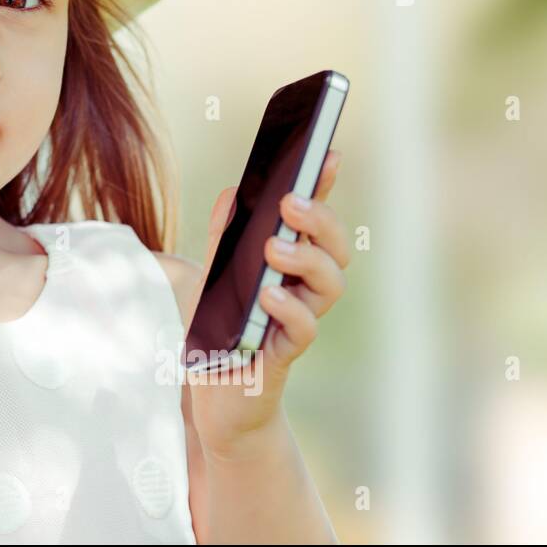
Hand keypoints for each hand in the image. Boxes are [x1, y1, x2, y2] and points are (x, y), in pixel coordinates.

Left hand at [183, 150, 348, 461]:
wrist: (214, 392)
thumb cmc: (218, 329)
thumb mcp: (212, 275)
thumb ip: (223, 237)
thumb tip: (232, 194)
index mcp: (288, 262)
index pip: (313, 219)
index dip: (323, 186)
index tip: (324, 153)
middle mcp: (303, 287)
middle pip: (334, 248)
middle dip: (321, 220)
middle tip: (291, 202)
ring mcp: (298, 319)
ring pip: (330, 284)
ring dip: (306, 259)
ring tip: (274, 248)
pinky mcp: (285, 354)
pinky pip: (305, 329)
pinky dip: (289, 309)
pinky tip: (268, 295)